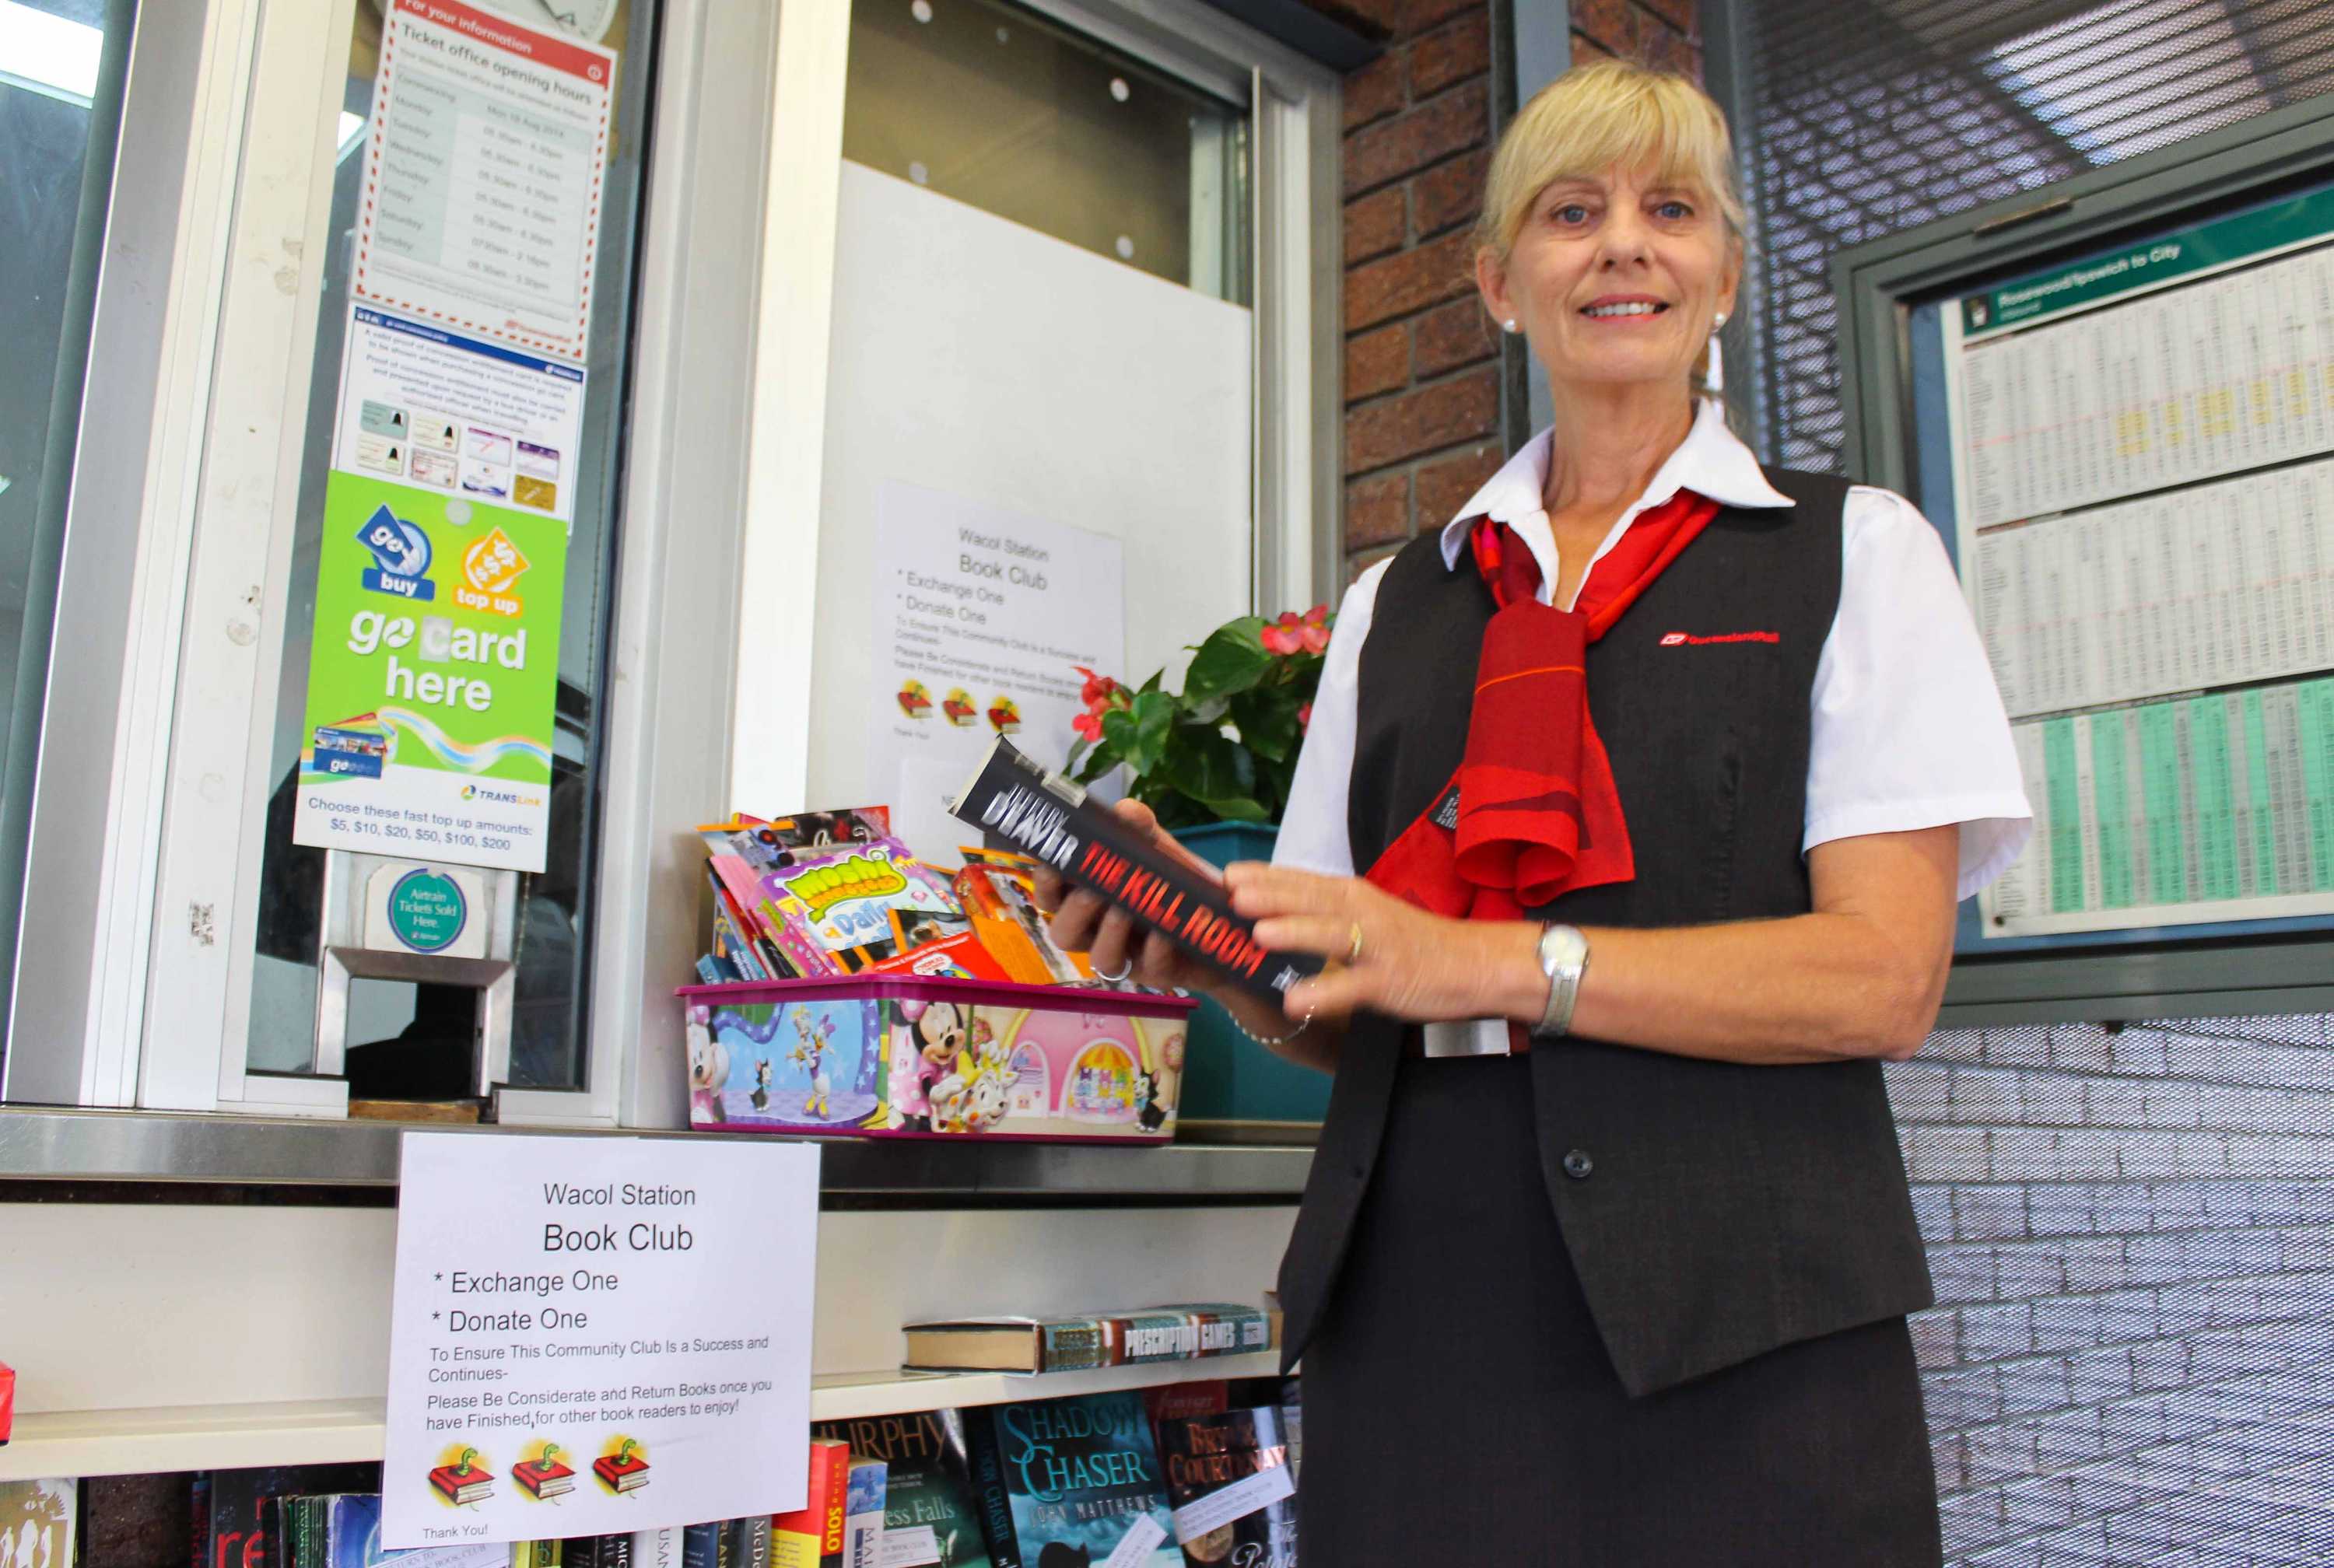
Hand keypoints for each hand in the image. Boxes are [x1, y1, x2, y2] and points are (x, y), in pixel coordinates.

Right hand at [1027, 798, 1222, 993]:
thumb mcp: (1154, 847)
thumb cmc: (1170, 880)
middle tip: (1092, 891)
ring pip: (1100, 959)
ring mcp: (1126, 956)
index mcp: (1085, 898)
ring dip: (1109, 933)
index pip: (1050, 896)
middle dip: (1074, 911)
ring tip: (1125, 909)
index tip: (1052, 864)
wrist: (1219, 917)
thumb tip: (1126, 810)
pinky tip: (1165, 932)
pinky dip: (1155, 949)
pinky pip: (1149, 968)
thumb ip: (1138, 827)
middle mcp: (1097, 931)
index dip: (1045, 883)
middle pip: (1063, 933)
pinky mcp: (1157, 974)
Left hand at [1224, 862, 1537, 1023]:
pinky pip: (1353, 987)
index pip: (1300, 880)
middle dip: (1270, 895)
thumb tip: (1267, 912)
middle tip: (1229, 893)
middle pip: (1311, 900)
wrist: (1474, 963)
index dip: (1262, 876)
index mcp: (1350, 896)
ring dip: (1296, 932)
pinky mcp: (1390, 980)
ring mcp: (1376, 946)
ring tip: (1259, 933)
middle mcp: (1361, 912)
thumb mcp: (1364, 917)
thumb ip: (1321, 913)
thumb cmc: (1410, 942)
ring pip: (1332, 935)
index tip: (1222, 873)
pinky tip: (1296, 1000)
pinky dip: (1325, 992)